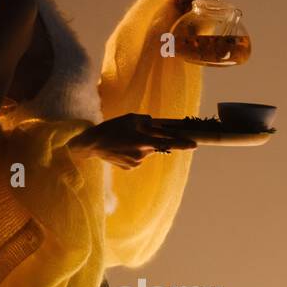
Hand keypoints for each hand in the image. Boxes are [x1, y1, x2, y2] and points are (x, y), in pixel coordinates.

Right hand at [71, 114, 196, 169]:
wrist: (92, 145)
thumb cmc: (111, 128)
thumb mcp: (129, 118)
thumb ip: (146, 121)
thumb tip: (156, 125)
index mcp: (142, 140)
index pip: (167, 142)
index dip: (182, 143)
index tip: (195, 145)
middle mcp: (141, 154)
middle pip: (155, 145)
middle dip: (150, 139)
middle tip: (134, 134)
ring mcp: (136, 163)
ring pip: (146, 151)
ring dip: (141, 145)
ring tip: (124, 141)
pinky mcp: (130, 168)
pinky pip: (138, 158)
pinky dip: (134, 152)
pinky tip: (121, 148)